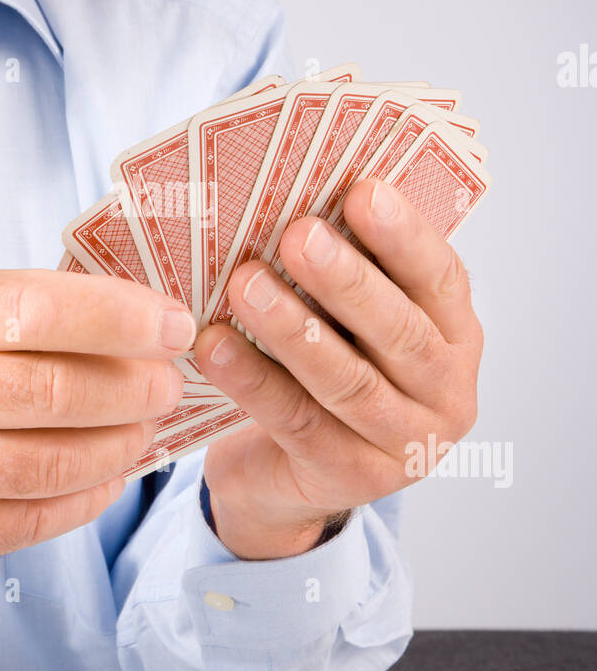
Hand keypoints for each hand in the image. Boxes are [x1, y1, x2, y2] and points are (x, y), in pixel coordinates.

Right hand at [0, 270, 193, 579]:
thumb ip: (17, 315)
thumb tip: (136, 324)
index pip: (31, 309)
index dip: (117, 318)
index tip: (174, 324)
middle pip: (50, 391)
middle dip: (133, 388)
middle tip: (171, 384)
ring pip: (48, 462)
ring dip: (119, 446)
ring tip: (146, 429)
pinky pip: (30, 519)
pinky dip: (88, 497)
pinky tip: (112, 476)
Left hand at [193, 178, 483, 559]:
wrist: (291, 475)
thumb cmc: (325, 366)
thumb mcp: (349, 320)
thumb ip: (346, 268)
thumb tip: (296, 196)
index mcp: (457, 335)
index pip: (441, 278)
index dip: (404, 237)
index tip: (362, 191)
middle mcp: (448, 393)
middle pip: (400, 333)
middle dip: (347, 281)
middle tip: (298, 235)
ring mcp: (404, 444)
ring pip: (349, 382)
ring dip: (293, 330)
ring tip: (246, 283)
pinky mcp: (350, 479)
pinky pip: (297, 421)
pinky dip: (253, 380)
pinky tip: (213, 345)